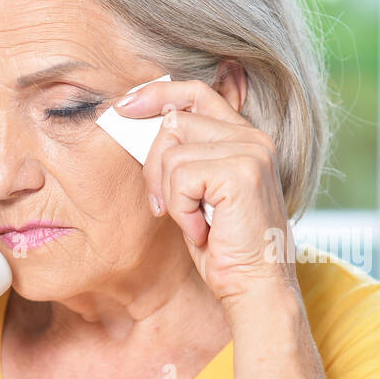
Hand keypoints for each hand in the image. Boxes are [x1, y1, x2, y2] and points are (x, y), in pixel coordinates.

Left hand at [115, 79, 297, 309]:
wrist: (254, 285)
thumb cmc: (224, 246)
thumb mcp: (199, 194)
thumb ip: (184, 157)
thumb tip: (144, 125)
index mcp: (245, 138)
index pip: (196, 93)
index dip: (157, 94)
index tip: (125, 107)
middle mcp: (253, 138)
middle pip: (173, 122)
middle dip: (153, 166)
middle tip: (162, 206)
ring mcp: (250, 152)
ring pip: (172, 153)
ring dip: (169, 196)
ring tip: (193, 221)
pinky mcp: (242, 172)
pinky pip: (181, 178)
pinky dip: (180, 210)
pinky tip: (201, 229)